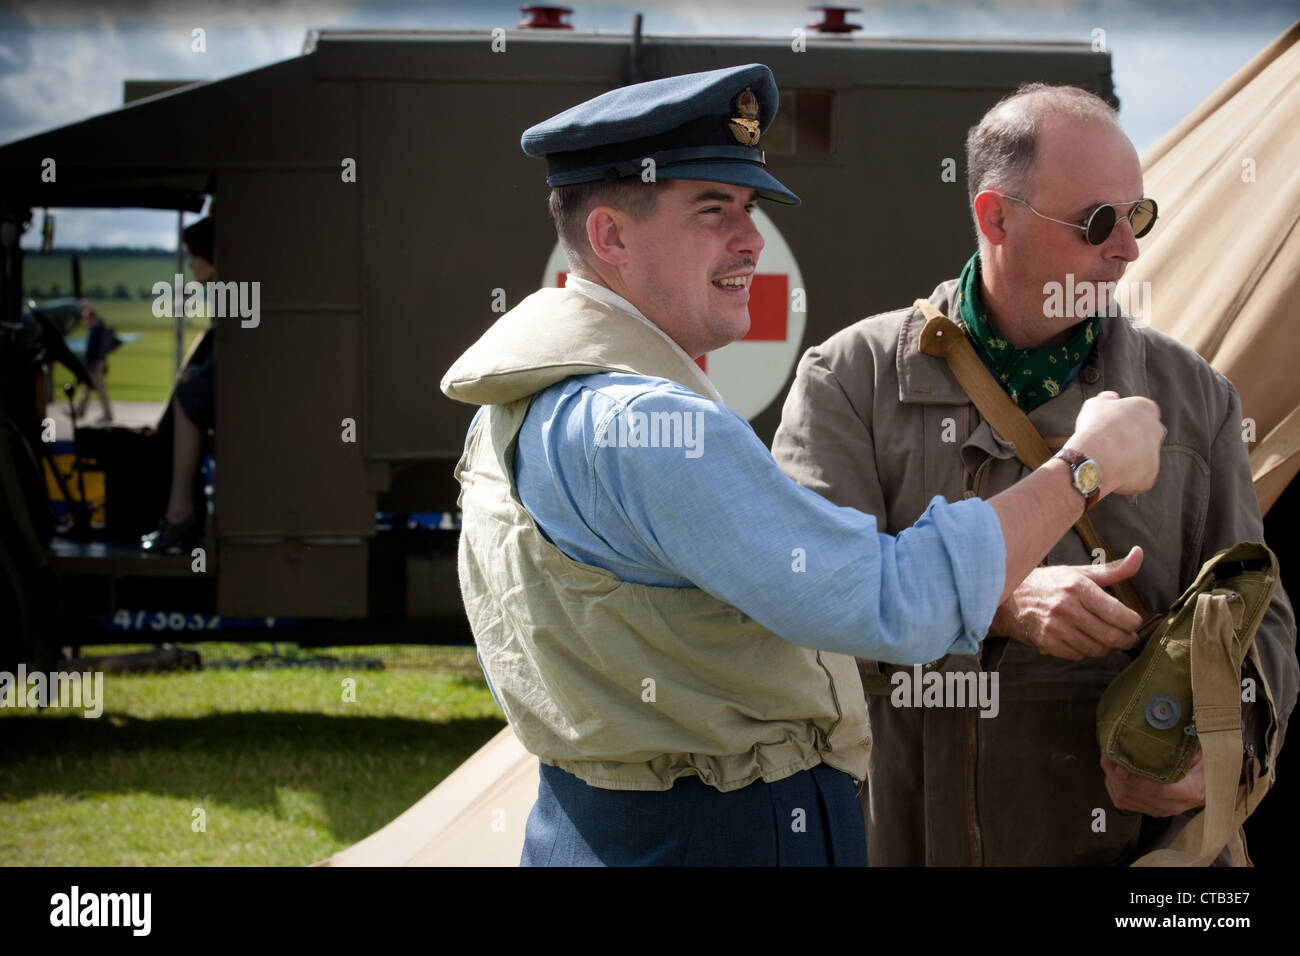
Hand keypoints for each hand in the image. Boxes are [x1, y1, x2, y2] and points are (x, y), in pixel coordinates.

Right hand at [992, 546, 1144, 659]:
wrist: (1010, 598)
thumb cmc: (1049, 583)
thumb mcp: (1079, 572)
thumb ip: (1113, 569)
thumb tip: (1139, 554)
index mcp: (1078, 587)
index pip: (1119, 614)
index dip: (1133, 622)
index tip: (1134, 622)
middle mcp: (1067, 608)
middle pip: (1111, 636)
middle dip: (1126, 640)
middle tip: (1129, 637)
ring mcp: (1055, 627)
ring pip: (1096, 649)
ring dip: (1108, 648)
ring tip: (1110, 640)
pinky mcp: (1047, 642)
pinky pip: (1079, 655)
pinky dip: (1087, 651)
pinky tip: (1087, 642)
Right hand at [1067, 391, 1164, 496]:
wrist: (1094, 457)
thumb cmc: (1094, 427)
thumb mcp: (1095, 404)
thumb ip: (1107, 399)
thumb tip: (1112, 398)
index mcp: (1146, 408)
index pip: (1142, 411)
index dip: (1126, 419)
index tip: (1113, 425)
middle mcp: (1157, 429)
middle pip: (1148, 434)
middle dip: (1134, 439)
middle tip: (1112, 444)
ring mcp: (1155, 454)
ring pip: (1143, 457)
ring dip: (1129, 459)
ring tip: (1106, 461)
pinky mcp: (1150, 475)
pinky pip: (1138, 477)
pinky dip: (1126, 477)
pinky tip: (1109, 474)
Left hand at [1102, 750, 1205, 815]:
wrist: (1212, 781)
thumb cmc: (1208, 761)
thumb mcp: (1201, 749)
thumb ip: (1185, 742)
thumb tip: (1165, 722)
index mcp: (1191, 789)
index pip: (1157, 790)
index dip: (1134, 777)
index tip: (1119, 762)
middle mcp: (1174, 804)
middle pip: (1133, 793)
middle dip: (1114, 772)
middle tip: (1107, 752)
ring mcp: (1161, 810)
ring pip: (1125, 798)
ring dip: (1111, 777)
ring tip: (1107, 758)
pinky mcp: (1151, 810)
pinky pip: (1124, 802)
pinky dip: (1113, 787)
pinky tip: (1112, 772)